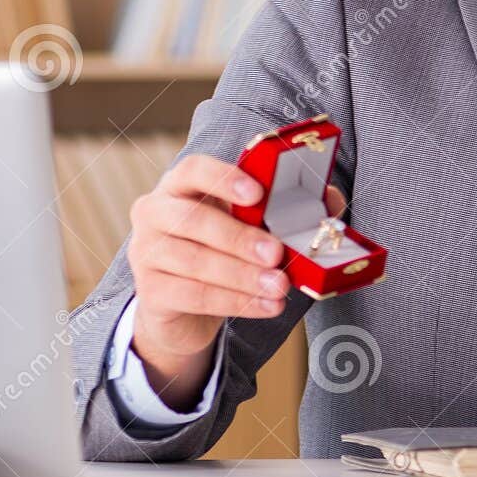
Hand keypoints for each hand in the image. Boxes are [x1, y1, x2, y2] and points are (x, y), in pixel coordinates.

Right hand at [126, 154, 344, 408]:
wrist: (184, 306)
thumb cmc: (224, 250)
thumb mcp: (252, 224)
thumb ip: (289, 207)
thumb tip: (331, 199)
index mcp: (181, 186)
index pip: (193, 170)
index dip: (224, 178)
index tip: (258, 193)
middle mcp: (155, 214)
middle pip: (194, 220)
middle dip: (240, 237)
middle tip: (276, 253)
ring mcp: (146, 253)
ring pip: (194, 262)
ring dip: (243, 276)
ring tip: (280, 286)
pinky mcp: (149, 291)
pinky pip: (194, 295)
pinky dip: (236, 301)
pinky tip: (266, 306)